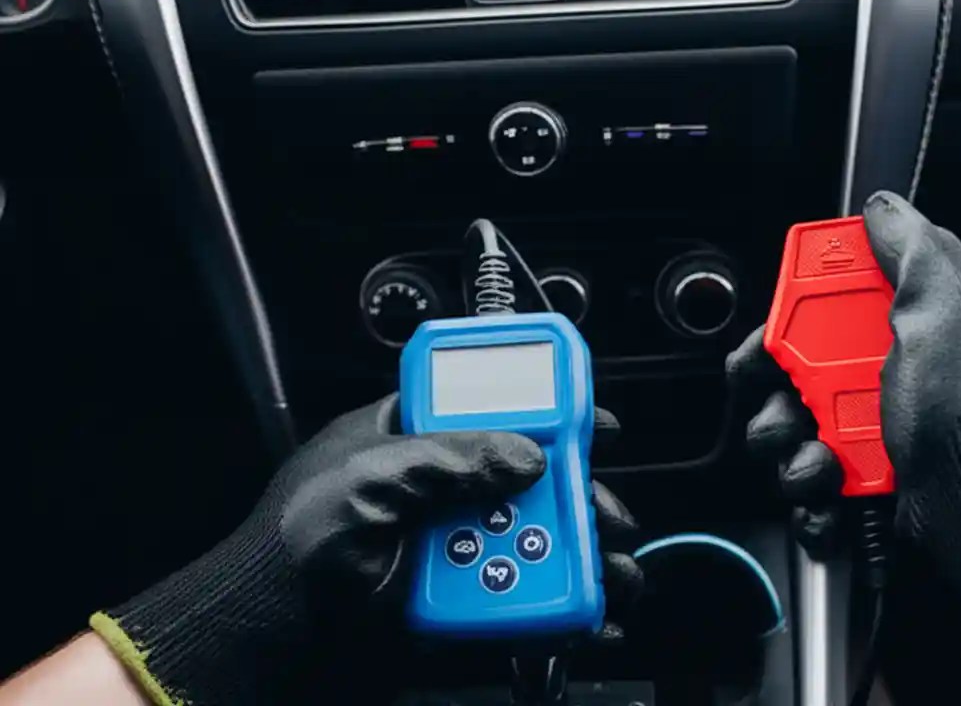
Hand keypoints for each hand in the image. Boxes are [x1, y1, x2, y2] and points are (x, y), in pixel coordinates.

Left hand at [90, 396, 641, 705]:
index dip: (540, 407)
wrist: (270, 631)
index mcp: (410, 437)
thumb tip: (527, 456)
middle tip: (602, 511)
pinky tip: (591, 612)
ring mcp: (452, 544)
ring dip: (581, 554)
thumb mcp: (371, 474)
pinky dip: (562, 606)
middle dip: (576, 494)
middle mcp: (439, 488)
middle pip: (529, 479)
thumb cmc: (294, 538)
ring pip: (536, 540)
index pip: (487, 407)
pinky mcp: (460, 599)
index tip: (588, 419)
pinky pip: (523, 596)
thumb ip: (451, 456)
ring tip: (611, 571)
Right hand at [728, 191, 960, 657]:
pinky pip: (814, 470)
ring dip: (791, 444)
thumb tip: (882, 207)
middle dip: (780, 390)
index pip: (839, 296)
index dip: (797, 311)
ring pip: (796, 421)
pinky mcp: (869, 473)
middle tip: (784, 404)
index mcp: (927, 319)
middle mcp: (902, 367)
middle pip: (802, 364)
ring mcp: (882, 422)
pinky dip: (813, 486)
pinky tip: (828, 488)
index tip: (780, 331)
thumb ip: (913, 248)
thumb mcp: (947, 308)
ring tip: (816, 461)